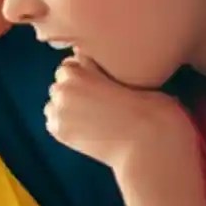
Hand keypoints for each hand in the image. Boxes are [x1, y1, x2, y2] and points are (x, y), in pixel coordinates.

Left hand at [45, 54, 195, 171]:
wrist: (150, 147)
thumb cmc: (152, 109)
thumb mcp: (134, 78)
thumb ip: (108, 70)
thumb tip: (99, 71)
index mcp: (84, 68)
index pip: (75, 58)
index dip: (89, 67)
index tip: (103, 78)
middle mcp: (65, 87)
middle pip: (62, 78)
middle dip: (76, 84)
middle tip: (99, 97)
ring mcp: (58, 111)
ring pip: (56, 99)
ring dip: (68, 102)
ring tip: (94, 113)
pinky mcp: (58, 131)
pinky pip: (53, 119)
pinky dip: (65, 120)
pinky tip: (87, 125)